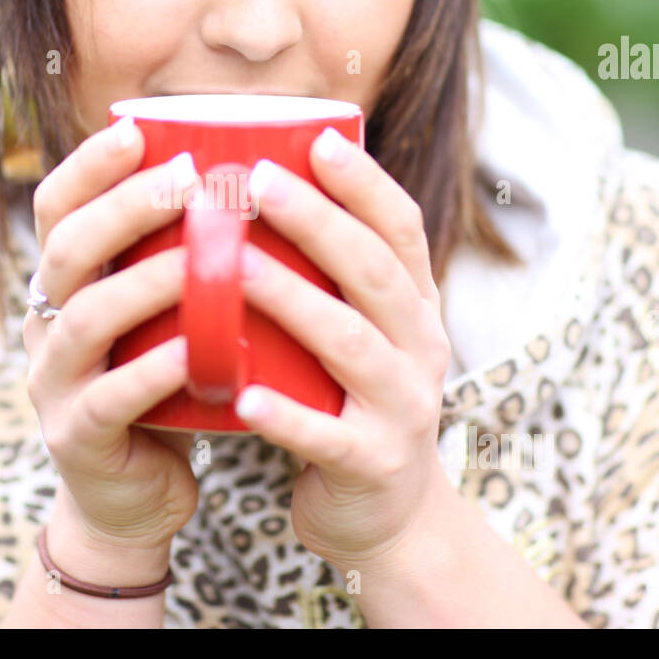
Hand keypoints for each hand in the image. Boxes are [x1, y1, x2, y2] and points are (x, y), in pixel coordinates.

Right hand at [24, 117, 201, 566]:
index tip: (136, 130)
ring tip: (199, 260)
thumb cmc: (167, 387)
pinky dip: (151, 373)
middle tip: (185, 180)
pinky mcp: (77, 438)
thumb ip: (184, 259)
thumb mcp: (167, 316)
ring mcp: (55, 383)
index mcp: (68, 285)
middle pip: (66, 251)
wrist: (137, 494)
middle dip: (123, 208)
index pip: (56, 209)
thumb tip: (256, 174)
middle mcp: (47, 324)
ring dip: (143, 284)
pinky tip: (194, 352)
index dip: (87, 167)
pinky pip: (109, 399)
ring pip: (83, 320)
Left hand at [232, 126, 452, 574]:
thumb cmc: (348, 403)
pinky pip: (326, 436)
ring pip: (350, 343)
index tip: (316, 141)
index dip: (364, 183)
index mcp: (414, 307)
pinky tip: (242, 395)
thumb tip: (254, 189)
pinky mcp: (372, 463)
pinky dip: (286, 415)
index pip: (401, 230)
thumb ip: (325, 279)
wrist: (386, 516)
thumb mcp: (356, 333)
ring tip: (237, 267)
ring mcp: (403, 407)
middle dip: (318, 222)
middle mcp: (421, 348)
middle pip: (373, 272)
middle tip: (258, 182)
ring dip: (294, 300)